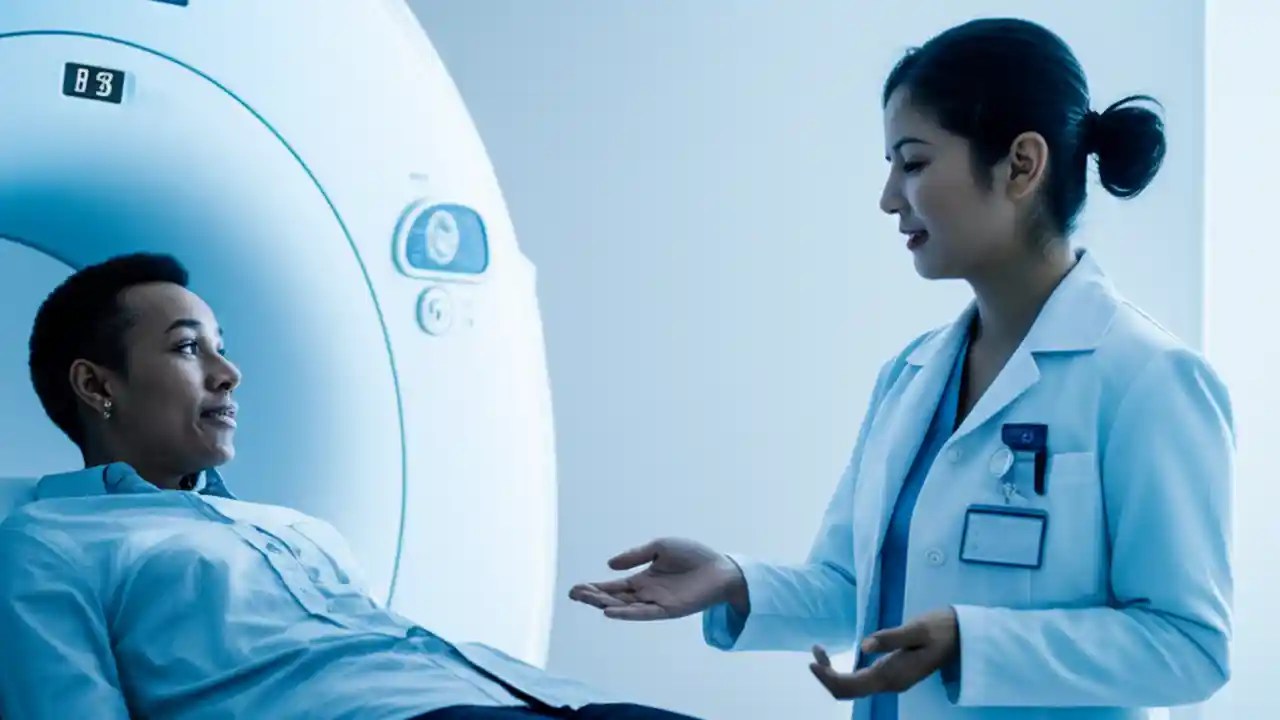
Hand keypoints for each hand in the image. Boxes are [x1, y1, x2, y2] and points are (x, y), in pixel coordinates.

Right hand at [568, 537, 745, 620]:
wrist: (721, 568)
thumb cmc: (693, 555)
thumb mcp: (660, 547)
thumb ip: (635, 555)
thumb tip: (609, 565)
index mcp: (643, 578)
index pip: (614, 586)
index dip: (595, 587)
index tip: (576, 588)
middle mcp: (646, 593)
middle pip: (614, 598)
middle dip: (593, 596)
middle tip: (573, 593)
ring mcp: (656, 602)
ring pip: (624, 606)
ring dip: (604, 604)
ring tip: (585, 599)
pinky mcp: (668, 610)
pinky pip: (643, 613)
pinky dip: (626, 613)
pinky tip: (610, 611)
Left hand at [809, 608, 958, 698]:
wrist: (962, 636)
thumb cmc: (940, 629)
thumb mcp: (917, 629)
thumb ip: (891, 638)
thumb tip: (864, 645)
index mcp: (893, 676)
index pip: (851, 686)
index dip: (828, 677)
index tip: (812, 659)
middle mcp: (890, 684)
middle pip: (849, 691)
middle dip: (827, 676)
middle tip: (815, 650)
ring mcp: (891, 682)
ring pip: (854, 688)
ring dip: (833, 674)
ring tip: (820, 651)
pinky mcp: (892, 675)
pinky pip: (861, 681)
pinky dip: (843, 671)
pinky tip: (838, 656)